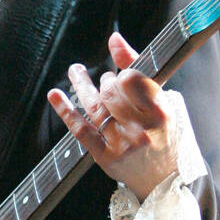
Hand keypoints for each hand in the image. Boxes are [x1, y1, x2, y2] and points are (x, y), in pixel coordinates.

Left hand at [47, 31, 179, 201]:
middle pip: (110, 93)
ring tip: (75, 71)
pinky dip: (66, 111)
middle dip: (105, 82)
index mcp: (160, 113)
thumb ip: (139, 68)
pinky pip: (81, 130)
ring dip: (82, 85)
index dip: (123, 73)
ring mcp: (122, 145)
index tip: (122, 75)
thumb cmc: (163, 135)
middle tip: (106, 82)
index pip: (132, 80)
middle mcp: (141, 130)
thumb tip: (114, 38)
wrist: (163, 180)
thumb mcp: (161, 102)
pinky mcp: (105, 157)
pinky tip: (55, 95)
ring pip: (95, 107)